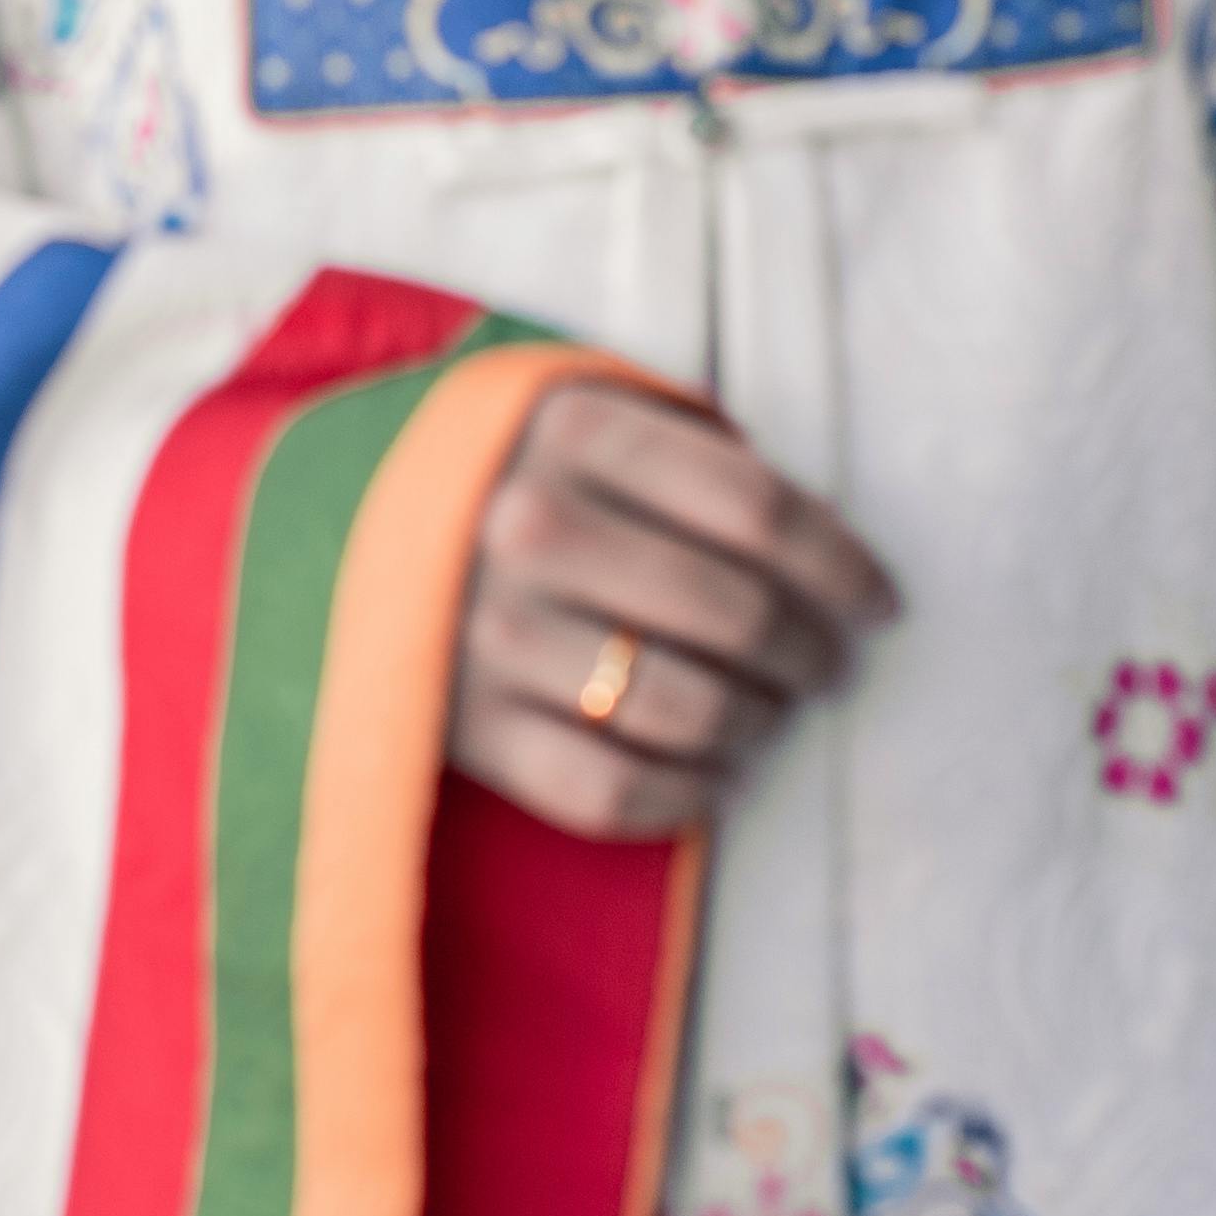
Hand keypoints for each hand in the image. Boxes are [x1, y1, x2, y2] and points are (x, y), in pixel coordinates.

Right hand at [448, 377, 896, 843]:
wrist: (334, 536)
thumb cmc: (509, 477)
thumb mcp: (586, 417)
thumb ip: (694, 454)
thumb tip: (831, 545)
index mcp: (572, 430)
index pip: (759, 508)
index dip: (844, 565)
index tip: (881, 603)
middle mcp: (527, 526)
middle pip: (737, 611)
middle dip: (812, 653)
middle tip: (828, 667)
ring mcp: (490, 634)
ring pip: (689, 707)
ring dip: (759, 725)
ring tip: (769, 718)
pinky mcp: (469, 731)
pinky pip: (614, 792)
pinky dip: (690, 797)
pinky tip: (716, 778)